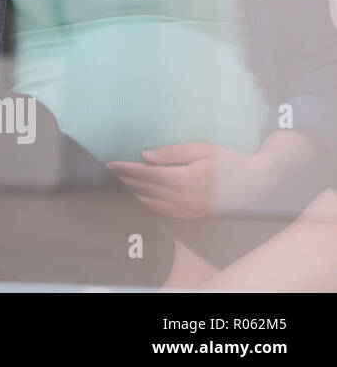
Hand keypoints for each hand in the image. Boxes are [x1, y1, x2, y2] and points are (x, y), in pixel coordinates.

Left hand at [106, 142, 268, 220]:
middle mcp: (184, 198)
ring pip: (152, 203)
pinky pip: (164, 212)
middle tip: (112, 172)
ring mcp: (188, 210)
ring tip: (123, 182)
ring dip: (135, 193)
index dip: (127, 169)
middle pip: (146, 189)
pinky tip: (142, 196)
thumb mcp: (202, 149)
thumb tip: (145, 156)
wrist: (255, 182)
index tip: (111, 164)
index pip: (147, 174)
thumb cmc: (228, 161)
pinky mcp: (193, 216)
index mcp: (185, 179)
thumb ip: (172, 153)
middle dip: (126, 180)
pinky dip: (149, 204)